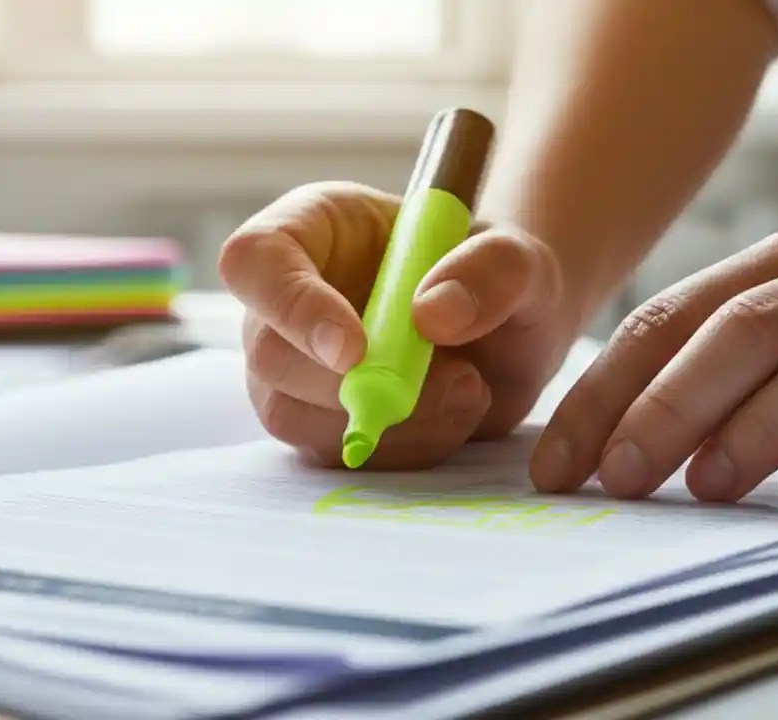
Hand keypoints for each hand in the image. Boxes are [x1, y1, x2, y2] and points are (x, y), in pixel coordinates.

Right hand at [218, 181, 577, 468]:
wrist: (508, 333)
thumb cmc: (495, 276)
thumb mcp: (522, 257)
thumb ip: (491, 270)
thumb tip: (431, 316)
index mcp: (313, 229)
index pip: (255, 260)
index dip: (291, 307)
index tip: (355, 351)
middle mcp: (285, 299)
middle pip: (267, 353)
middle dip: (352, 385)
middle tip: (455, 378)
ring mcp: (291, 366)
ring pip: (292, 415)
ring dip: (388, 422)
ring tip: (468, 389)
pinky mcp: (315, 421)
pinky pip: (332, 455)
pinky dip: (402, 448)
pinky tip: (452, 413)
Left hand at [533, 230, 777, 502]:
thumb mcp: (770, 355)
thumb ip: (704, 384)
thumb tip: (603, 457)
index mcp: (772, 268)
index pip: (661, 323)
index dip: (598, 397)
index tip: (554, 469)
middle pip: (739, 330)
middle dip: (667, 407)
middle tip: (617, 478)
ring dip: (759, 425)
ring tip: (704, 487)